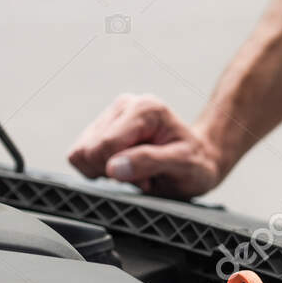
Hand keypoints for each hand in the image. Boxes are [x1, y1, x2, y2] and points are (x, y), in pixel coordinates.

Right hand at [67, 93, 224, 197]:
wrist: (200, 159)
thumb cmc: (196, 163)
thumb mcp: (183, 165)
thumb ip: (148, 162)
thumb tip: (113, 167)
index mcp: (145, 109)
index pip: (105, 145)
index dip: (120, 171)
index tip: (147, 177)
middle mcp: (125, 105)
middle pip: (88, 150)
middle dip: (112, 171)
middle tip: (143, 175)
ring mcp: (110, 116)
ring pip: (81, 154)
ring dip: (106, 171)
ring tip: (136, 171)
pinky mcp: (101, 129)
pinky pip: (81, 156)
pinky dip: (99, 169)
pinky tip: (125, 168)